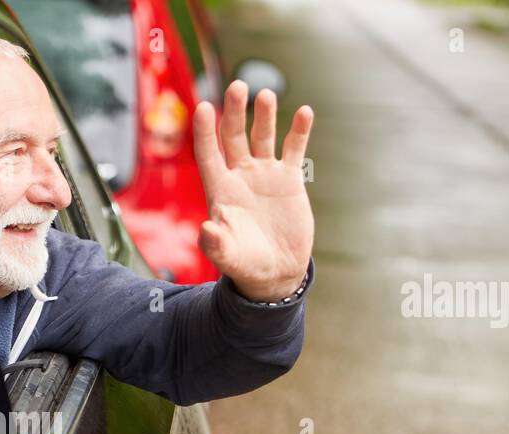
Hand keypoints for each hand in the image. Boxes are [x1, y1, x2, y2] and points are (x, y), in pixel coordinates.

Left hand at [193, 81, 314, 301]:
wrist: (276, 272)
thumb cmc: (246, 265)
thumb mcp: (229, 257)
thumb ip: (216, 244)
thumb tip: (206, 229)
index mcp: (221, 190)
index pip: (209, 154)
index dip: (205, 132)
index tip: (204, 107)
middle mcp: (240, 176)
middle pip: (233, 136)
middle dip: (234, 112)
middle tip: (237, 86)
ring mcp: (265, 174)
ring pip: (262, 137)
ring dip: (264, 116)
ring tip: (265, 96)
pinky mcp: (289, 179)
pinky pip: (294, 149)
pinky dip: (299, 131)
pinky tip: (305, 112)